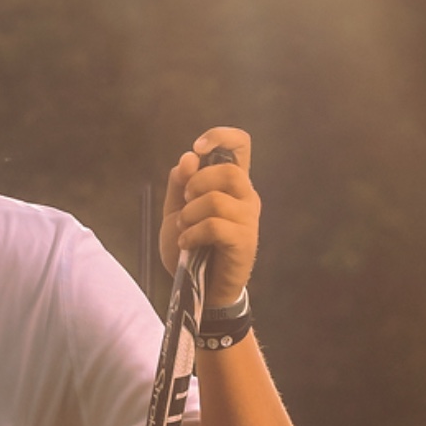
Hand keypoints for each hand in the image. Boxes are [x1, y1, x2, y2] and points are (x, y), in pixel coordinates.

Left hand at [159, 127, 260, 308]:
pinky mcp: (245, 241)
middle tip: (185, 204)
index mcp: (232, 184)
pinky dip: (191, 234)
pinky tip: (186, 243)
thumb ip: (180, 184)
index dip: (220, 137)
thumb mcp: (176, 211)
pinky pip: (215, 226)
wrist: (197, 287)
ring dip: (190, 213)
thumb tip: (189, 157)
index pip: (241, 144)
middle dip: (196, 185)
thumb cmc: (191, 246)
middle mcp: (246, 196)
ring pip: (217, 199)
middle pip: (228, 171)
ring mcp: (249, 219)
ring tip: (183, 228)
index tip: (197, 149)